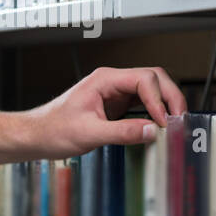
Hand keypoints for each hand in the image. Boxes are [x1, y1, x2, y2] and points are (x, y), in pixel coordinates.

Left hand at [23, 66, 187, 157]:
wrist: (36, 136)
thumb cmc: (52, 130)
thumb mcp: (88, 134)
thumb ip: (122, 132)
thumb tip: (152, 131)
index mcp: (103, 80)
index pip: (145, 79)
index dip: (159, 99)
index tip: (163, 121)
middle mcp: (111, 82)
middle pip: (154, 79)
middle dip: (170, 97)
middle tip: (179, 119)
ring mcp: (114, 92)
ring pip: (151, 90)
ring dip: (165, 104)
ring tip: (173, 123)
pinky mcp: (115, 105)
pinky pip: (143, 103)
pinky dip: (155, 112)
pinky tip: (159, 125)